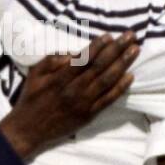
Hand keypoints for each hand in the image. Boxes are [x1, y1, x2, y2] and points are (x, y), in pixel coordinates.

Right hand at [0, 32, 138, 157]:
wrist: (29, 130)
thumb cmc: (31, 98)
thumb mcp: (35, 74)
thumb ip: (52, 60)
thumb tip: (73, 52)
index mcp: (60, 78)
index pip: (83, 59)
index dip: (97, 46)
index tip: (109, 35)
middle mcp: (74, 90)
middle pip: (100, 66)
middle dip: (117, 49)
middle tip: (130, 36)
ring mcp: (83, 103)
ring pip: (107, 81)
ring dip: (123, 64)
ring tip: (135, 50)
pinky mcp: (89, 115)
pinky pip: (108, 99)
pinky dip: (120, 88)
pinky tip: (130, 76)